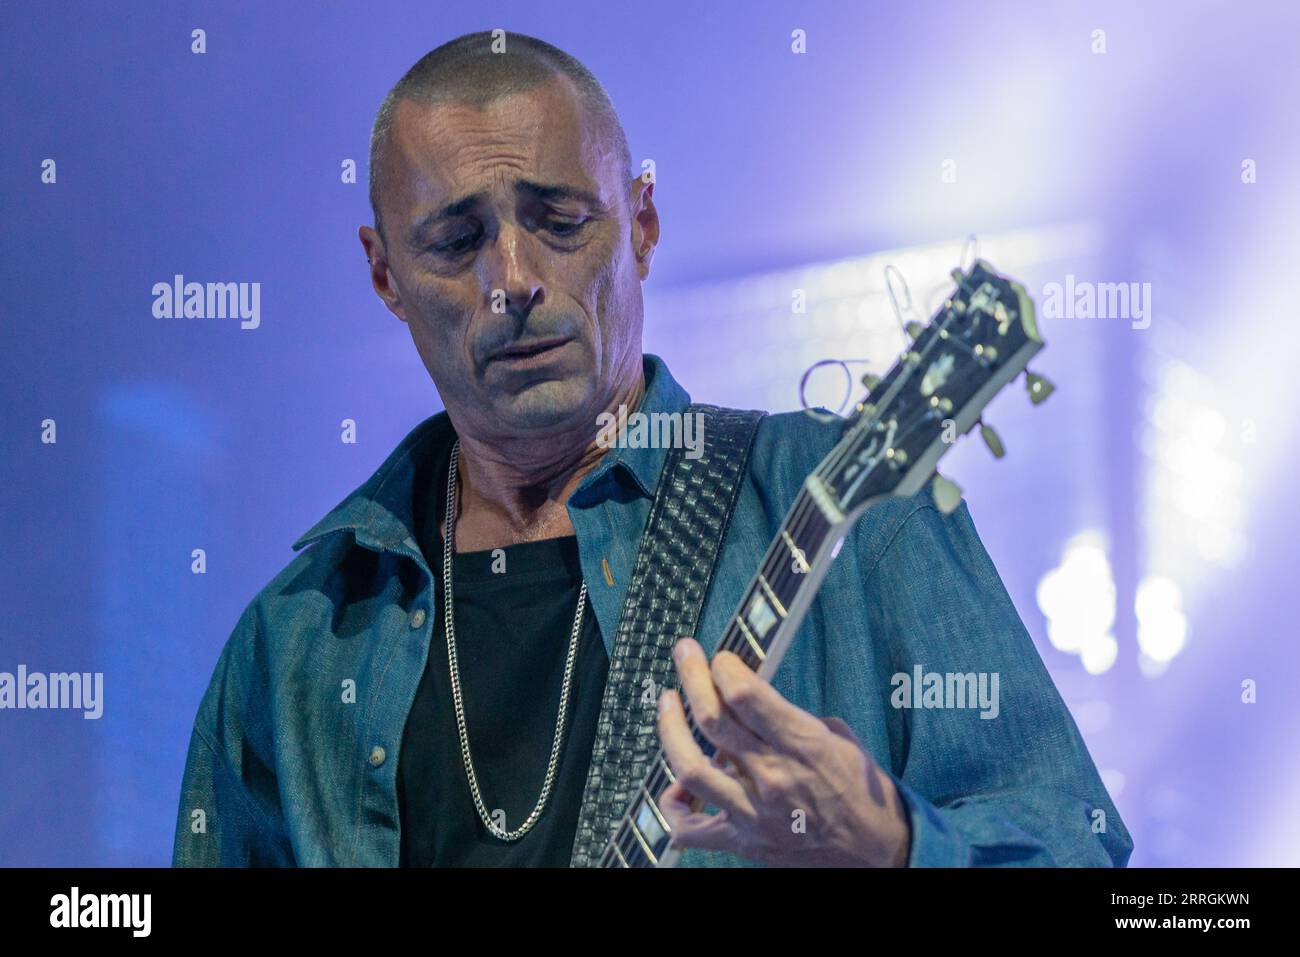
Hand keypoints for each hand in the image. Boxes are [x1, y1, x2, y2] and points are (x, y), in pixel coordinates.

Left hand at [656, 637, 910, 866]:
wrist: (877, 854)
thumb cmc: (861, 794)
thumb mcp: (841, 740)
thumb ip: (793, 719)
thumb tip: (755, 699)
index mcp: (803, 746)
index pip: (746, 695)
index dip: (724, 667)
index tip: (721, 657)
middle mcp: (773, 777)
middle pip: (712, 719)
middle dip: (692, 676)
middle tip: (685, 653)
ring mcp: (754, 812)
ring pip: (689, 767)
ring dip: (671, 729)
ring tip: (668, 704)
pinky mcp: (744, 841)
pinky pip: (691, 829)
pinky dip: (673, 805)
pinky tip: (674, 785)